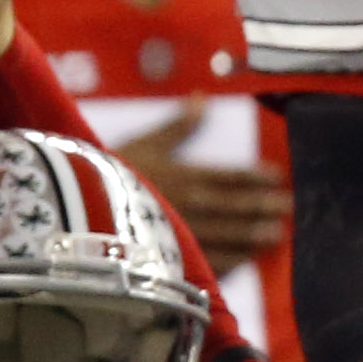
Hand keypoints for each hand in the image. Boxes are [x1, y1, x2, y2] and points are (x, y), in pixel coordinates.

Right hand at [120, 97, 290, 269]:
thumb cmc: (109, 174)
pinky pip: (203, 263)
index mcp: (180, 176)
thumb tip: (201, 98)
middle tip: (287, 207)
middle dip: (260, 206)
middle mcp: (184, 205)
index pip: (227, 175)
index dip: (253, 176)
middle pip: (231, 207)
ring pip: (223, 236)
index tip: (275, 176)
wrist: (74, 211)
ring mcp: (179, 235)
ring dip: (251, 235)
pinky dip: (228, 262)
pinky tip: (246, 260)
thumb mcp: (142, 145)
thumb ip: (177, 127)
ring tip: (276, 235)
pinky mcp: (169, 260)